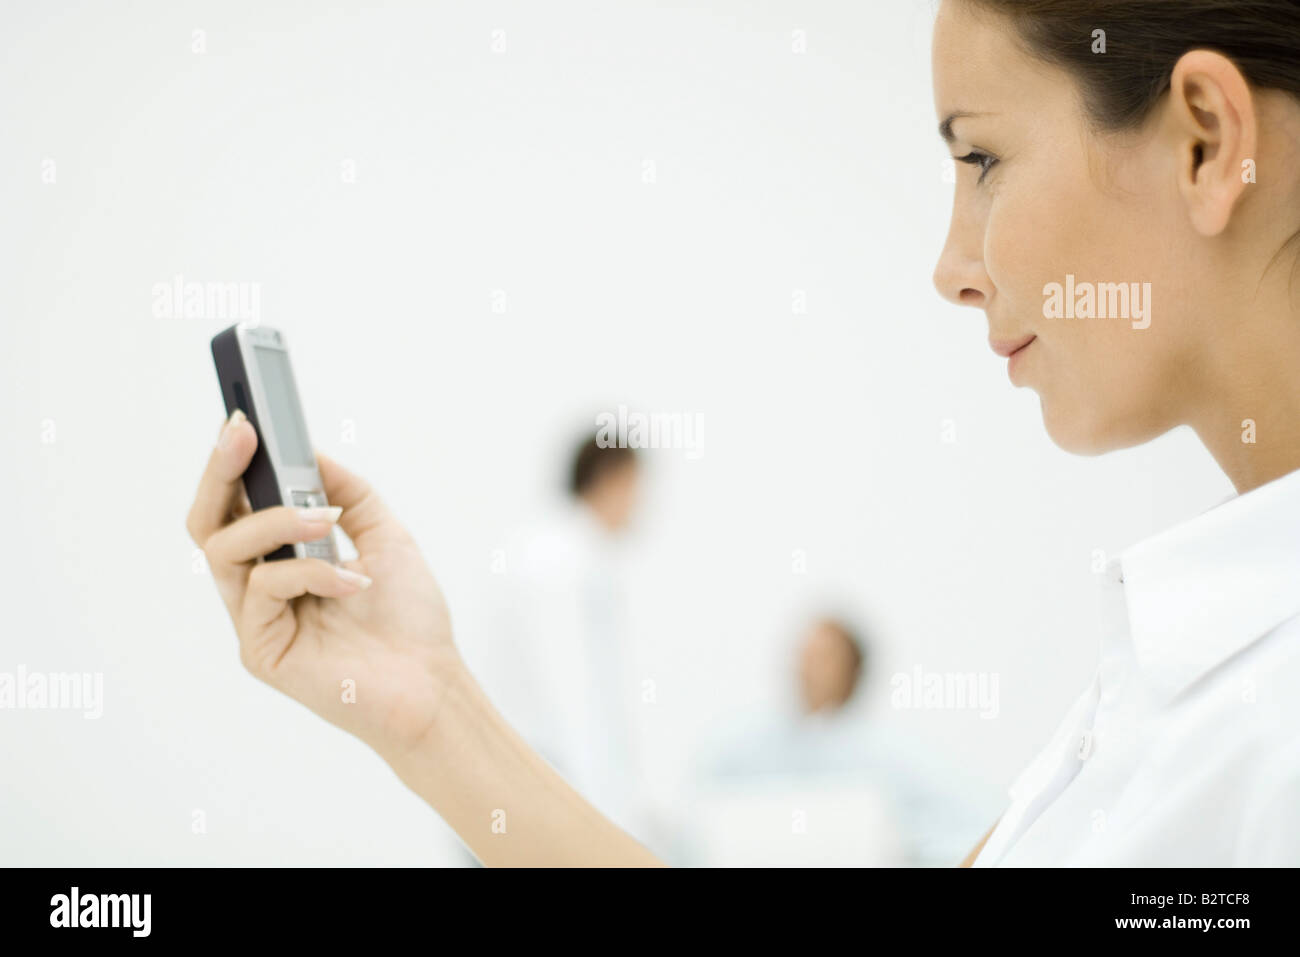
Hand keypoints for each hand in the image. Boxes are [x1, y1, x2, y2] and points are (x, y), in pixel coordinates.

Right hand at [186, 410, 462, 761]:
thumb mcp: (384, 535)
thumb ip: (347, 492)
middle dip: (219, 470)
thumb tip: (309, 451)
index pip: (236, 504)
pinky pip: (264, 587)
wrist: (432, 683)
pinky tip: (353, 581)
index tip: (245, 418)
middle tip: (243, 433)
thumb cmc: (409, 618)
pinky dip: (311, 571)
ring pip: (224, 548)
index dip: (231, 462)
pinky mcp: (260, 649)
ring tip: (323, 517)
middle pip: (207, 521)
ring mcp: (255, 619)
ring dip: (276, 520)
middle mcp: (259, 587)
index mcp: (282, 559)